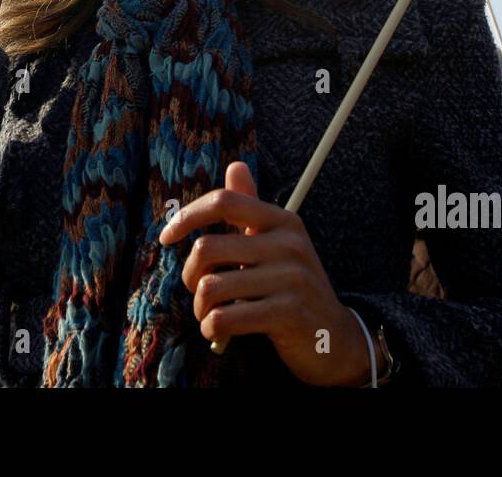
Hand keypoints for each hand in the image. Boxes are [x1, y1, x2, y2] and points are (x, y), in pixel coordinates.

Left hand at [158, 162, 376, 386]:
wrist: (334, 336)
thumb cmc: (292, 287)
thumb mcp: (276, 243)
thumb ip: (251, 208)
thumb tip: (236, 165)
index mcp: (282, 221)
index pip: (224, 201)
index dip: (187, 215)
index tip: (166, 236)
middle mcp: (289, 244)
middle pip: (207, 247)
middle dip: (190, 275)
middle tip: (198, 292)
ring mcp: (291, 278)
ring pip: (211, 286)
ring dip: (201, 308)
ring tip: (210, 316)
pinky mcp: (288, 312)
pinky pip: (225, 317)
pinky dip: (212, 329)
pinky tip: (218, 332)